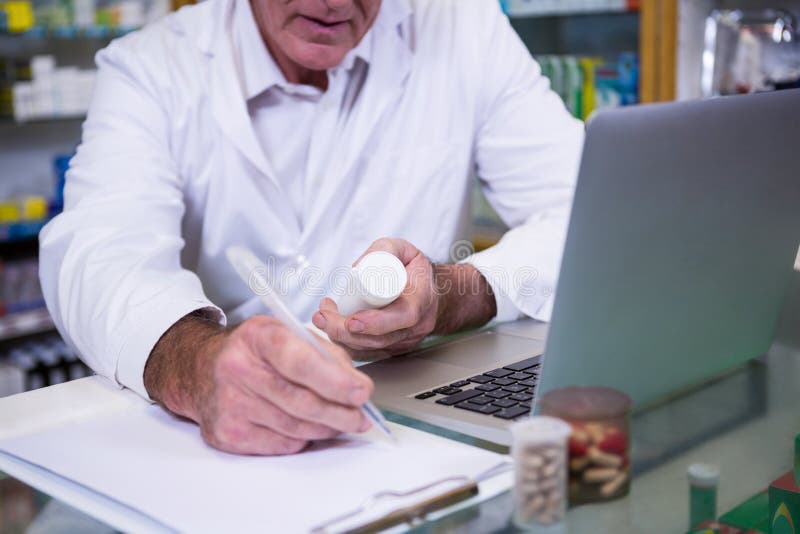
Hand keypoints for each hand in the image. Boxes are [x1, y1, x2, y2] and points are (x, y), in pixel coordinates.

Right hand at [144, 313, 373, 454]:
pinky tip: (309, 428)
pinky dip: (303, 438)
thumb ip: (324, 353)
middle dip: (340, 412)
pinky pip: (282, 443)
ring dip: (326, 428)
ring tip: (342, 422)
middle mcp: (238, 369)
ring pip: (295, 427)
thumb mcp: (286, 333)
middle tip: (361, 416)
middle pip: (301, 401)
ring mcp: (230, 404)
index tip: (362, 392)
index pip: (300, 361)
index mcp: (257, 337)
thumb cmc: (254, 351)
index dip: (335, 380)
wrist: (200, 371)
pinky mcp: (227, 433)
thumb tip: (356, 385)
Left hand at [311, 238, 497, 356]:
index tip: (352, 320)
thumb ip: (383, 251)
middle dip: (346, 331)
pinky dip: (347, 346)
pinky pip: (369, 353)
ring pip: (371, 349)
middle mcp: (416, 325)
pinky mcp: (393, 348)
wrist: (432, 291)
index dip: (377, 321)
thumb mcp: (402, 249)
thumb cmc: (414, 270)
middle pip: (380, 338)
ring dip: (341, 337)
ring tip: (323, 318)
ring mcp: (405, 340)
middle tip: (324, 317)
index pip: (403, 316)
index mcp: (421, 298)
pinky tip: (331, 331)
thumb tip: (359, 267)